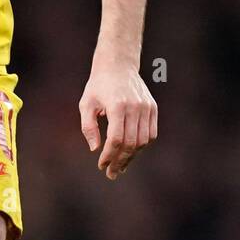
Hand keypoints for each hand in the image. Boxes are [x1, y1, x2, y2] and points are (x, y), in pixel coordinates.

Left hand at [79, 62, 156, 179]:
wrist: (118, 65)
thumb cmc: (98, 86)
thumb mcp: (86, 104)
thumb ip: (88, 126)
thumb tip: (95, 148)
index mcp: (117, 105)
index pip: (116, 139)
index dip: (108, 155)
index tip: (101, 165)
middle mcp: (135, 107)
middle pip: (130, 143)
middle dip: (120, 161)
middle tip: (111, 173)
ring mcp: (147, 108)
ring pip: (142, 141)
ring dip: (132, 157)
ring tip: (120, 166)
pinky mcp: (153, 108)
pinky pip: (151, 134)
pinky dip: (142, 146)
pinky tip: (131, 153)